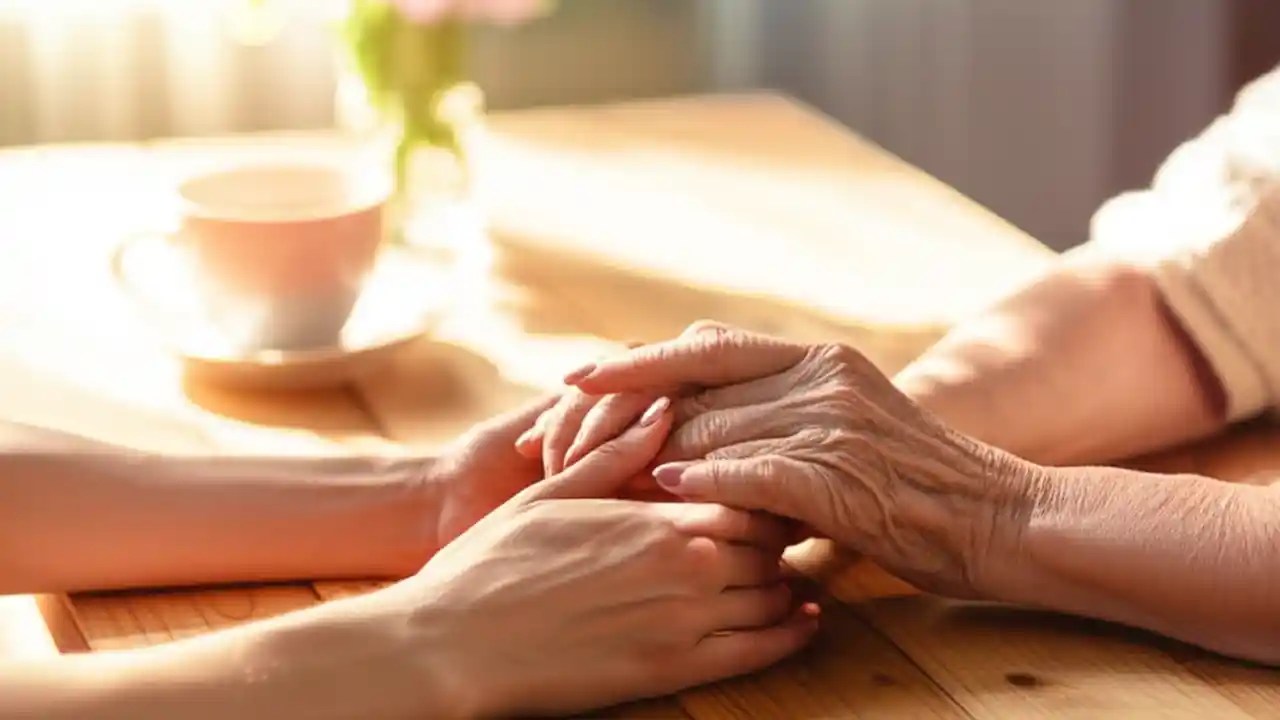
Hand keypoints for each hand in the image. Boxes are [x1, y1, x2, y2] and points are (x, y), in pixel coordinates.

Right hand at [393, 395, 818, 716]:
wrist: (449, 644)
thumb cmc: (490, 562)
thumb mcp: (551, 495)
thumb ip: (616, 456)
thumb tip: (662, 409)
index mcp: (654, 517)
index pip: (743, 496)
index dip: (762, 492)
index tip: (767, 491)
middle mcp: (684, 566)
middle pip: (766, 545)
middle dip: (779, 537)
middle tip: (791, 530)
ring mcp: (683, 622)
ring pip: (770, 596)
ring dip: (787, 584)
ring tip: (795, 575)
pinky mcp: (672, 672)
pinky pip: (757, 652)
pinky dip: (789, 636)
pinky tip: (803, 623)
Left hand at [528, 322, 1040, 597]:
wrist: (999, 518)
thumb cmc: (911, 488)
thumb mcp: (840, 432)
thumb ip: (770, 423)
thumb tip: (688, 444)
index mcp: (814, 357)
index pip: (701, 346)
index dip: (633, 364)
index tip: (574, 379)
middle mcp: (818, 374)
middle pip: (689, 388)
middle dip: (617, 417)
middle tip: (554, 441)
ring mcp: (831, 419)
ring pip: (709, 428)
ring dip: (644, 457)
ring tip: (589, 478)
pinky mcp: (841, 471)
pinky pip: (752, 470)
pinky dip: (704, 482)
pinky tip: (665, 494)